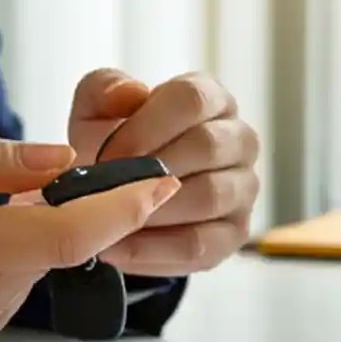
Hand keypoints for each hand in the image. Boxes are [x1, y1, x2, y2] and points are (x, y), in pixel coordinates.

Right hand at [0, 121, 180, 341]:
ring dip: (33, 231)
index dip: (122, 209)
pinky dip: (11, 254)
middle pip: (59, 248)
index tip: (157, 182)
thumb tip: (60, 161)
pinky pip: (15, 285)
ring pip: (39, 266)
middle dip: (67, 207)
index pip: (69, 236)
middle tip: (36, 171)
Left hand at [65, 68, 259, 275]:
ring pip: (209, 197)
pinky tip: (118, 250)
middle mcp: (238, 140)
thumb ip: (103, 90)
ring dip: (153, 210)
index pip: (192, 99)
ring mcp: (243, 188)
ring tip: (111, 221)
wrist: (123, 200)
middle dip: (149, 170)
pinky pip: (200, 245)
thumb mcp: (97, 112)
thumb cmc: (118, 147)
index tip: (109, 154)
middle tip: (107, 190)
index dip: (147, 126)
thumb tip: (131, 93)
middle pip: (207, 146)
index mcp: (211, 100)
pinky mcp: (234, 234)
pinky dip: (153, 251)